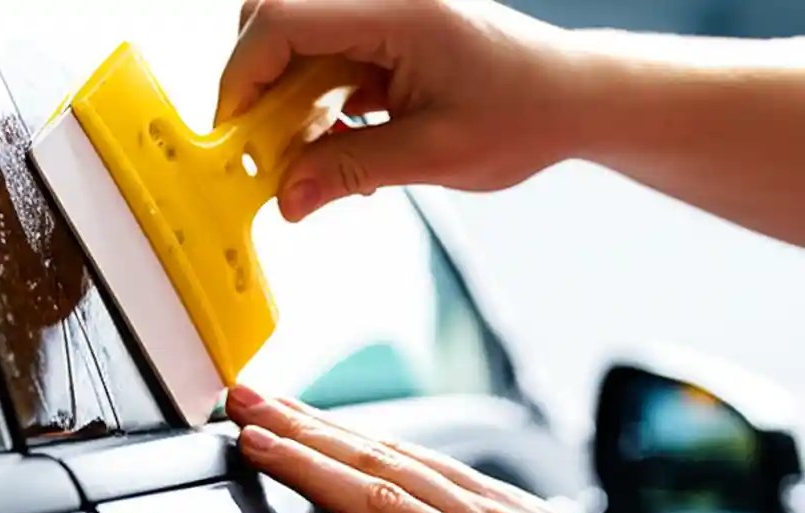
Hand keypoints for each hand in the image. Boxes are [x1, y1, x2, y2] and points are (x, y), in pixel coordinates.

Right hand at [216, 0, 580, 221]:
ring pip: (295, 41)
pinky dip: (313, 104)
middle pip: (276, 16)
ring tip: (306, 156)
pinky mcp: (383, 35)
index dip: (242, 74)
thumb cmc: (526, 113)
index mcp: (399, 11)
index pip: (285, 19)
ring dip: (285, 101)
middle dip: (253, 83)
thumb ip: (351, 171)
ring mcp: (382, 14)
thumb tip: (286, 197)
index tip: (233, 132)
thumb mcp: (435, 155)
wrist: (574, 97)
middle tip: (259, 144)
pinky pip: (323, 59)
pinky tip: (336, 145)